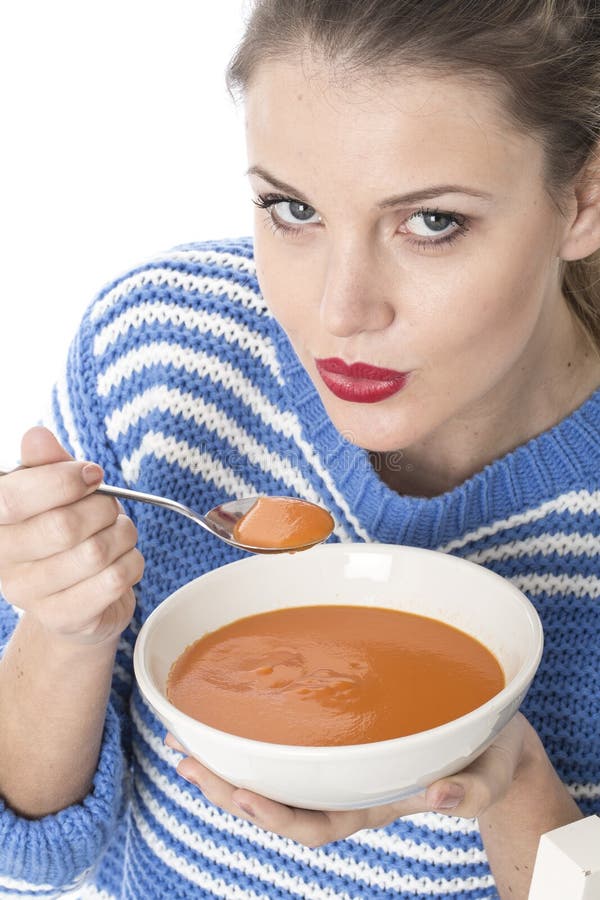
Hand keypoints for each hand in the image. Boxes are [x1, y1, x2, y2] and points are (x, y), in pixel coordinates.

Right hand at [0, 426, 143, 644]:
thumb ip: (47, 463)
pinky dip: (132, 563)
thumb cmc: (67, 538)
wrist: (79, 602)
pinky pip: (114, 581)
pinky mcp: (66, 619)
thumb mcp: (57, 492)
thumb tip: (36, 435)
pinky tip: (124, 561)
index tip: (93, 475)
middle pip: (63, 526)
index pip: (13, 498)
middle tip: (111, 510)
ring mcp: (32, 597)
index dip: (62, 481)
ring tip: (120, 535)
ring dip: (123, 536)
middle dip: (103, 509)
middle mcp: (5, 564)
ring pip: (95, 553)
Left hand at [165, 713, 528, 846]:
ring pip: (276, 776)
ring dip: (228, 765)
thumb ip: (470, 792)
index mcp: (378, 803)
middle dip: (227, 789)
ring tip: (185, 743)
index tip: (239, 793)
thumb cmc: (490, 757)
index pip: (318, 825)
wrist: (495, 738)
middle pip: (279, 803)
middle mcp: (351, 787)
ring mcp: (343, 763)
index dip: (276, 817)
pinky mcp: (344, 735)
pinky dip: (255, 739)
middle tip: (184, 761)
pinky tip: (229, 721)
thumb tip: (436, 797)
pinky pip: (291, 746)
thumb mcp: (490, 776)